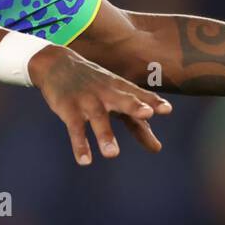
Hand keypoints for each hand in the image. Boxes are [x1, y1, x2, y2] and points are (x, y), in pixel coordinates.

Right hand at [29, 45, 172, 164]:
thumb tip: (157, 148)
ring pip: (98, 118)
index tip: (167, 109)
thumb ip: (137, 123)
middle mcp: (107, 93)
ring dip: (105, 135)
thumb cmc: (95, 84)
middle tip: (147, 113)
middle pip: (122, 99)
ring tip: (112, 154)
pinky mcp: (69, 109)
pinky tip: (85, 161)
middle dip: (134, 106)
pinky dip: (80, 144)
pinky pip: (75, 128)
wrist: (57, 64)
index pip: (139, 96)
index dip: (153, 102)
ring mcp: (87, 101)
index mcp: (120, 89)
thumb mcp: (117, 97)